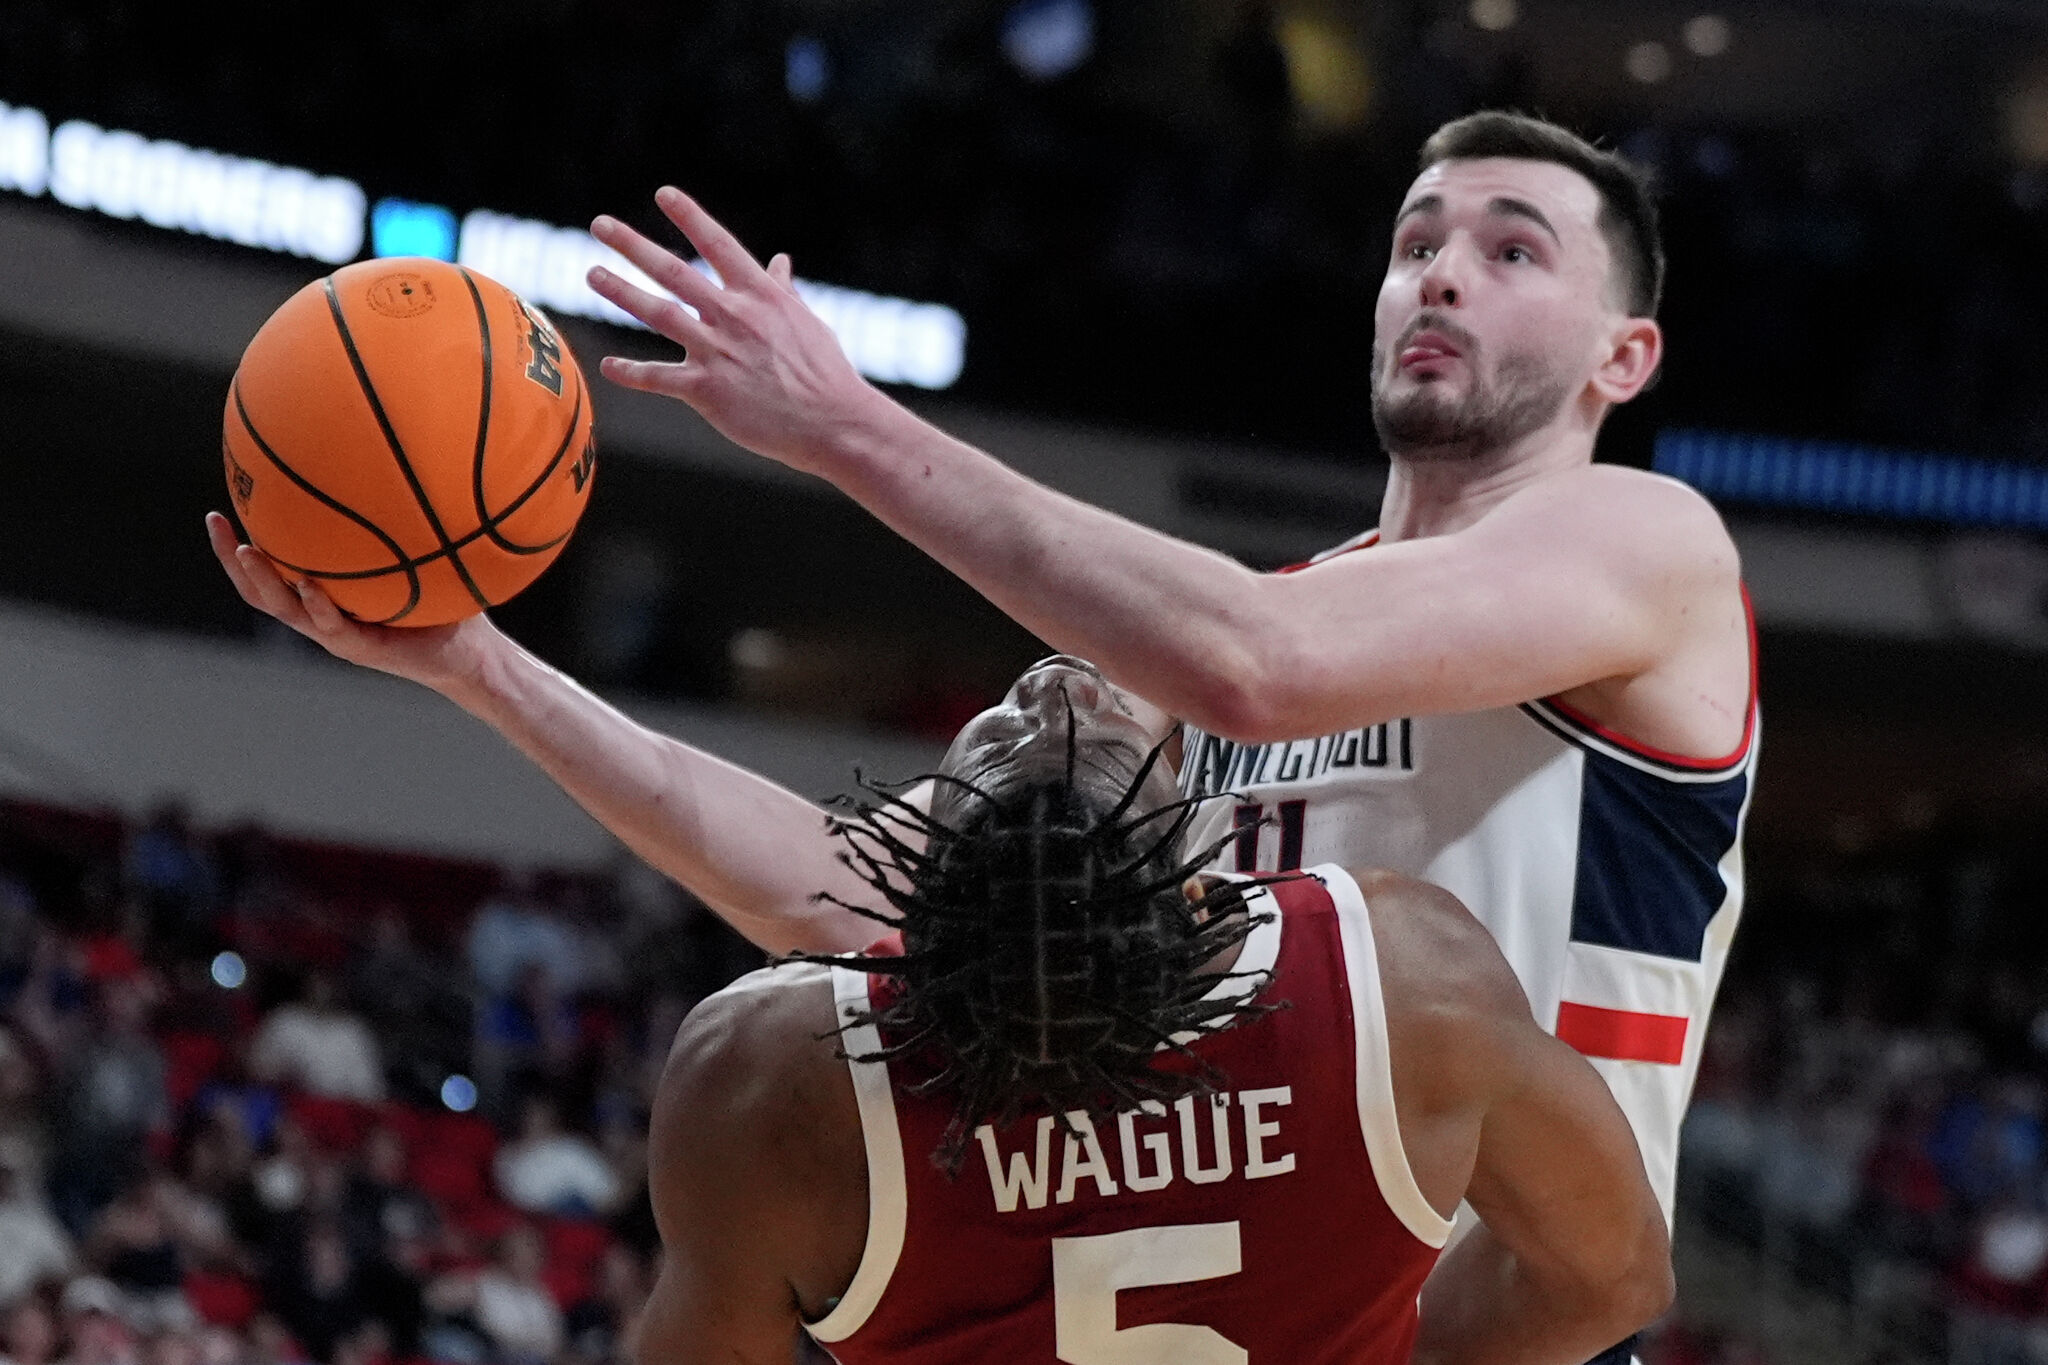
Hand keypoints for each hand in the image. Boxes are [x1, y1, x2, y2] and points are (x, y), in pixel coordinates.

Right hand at [206, 512, 499, 695]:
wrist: (472, 654)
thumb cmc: (447, 602)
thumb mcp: (422, 556)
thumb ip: (406, 523)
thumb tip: (409, 462)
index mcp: (325, 596)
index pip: (273, 569)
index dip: (241, 545)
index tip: (222, 508)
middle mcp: (322, 615)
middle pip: (261, 589)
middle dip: (232, 556)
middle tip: (216, 522)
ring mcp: (338, 634)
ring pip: (285, 609)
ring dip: (262, 580)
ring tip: (245, 550)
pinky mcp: (361, 649)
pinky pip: (332, 626)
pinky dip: (318, 605)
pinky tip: (308, 585)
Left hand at [584, 187, 896, 475]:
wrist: (834, 422)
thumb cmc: (826, 375)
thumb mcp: (807, 323)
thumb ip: (784, 291)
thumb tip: (781, 262)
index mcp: (761, 296)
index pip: (719, 245)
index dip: (690, 217)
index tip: (664, 194)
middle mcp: (734, 315)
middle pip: (674, 271)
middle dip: (633, 245)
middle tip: (601, 224)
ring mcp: (718, 351)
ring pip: (658, 313)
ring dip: (621, 292)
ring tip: (593, 273)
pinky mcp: (707, 390)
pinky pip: (659, 377)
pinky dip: (631, 373)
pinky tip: (608, 368)